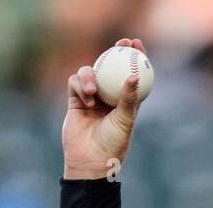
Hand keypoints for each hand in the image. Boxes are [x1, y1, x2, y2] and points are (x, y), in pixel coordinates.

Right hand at [62, 37, 146, 179]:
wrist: (90, 159)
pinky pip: (74, 83)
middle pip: (111, 67)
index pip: (131, 74)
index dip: (135, 57)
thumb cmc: (112, 143)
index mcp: (126, 101)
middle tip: (121, 42)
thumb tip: (134, 76)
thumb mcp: (125, 120)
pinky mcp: (74, 101)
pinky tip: (85, 100)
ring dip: (90, 76)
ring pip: (89, 72)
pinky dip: (79, 87)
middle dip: (115, 51)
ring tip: (93, 91)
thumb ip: (129, 98)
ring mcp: (91, 98)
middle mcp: (109, 97)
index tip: (137, 44)